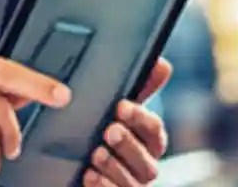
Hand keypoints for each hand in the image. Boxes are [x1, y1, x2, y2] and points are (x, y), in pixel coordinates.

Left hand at [83, 58, 172, 186]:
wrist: (73, 163)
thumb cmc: (102, 130)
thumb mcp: (115, 109)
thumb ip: (139, 89)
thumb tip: (164, 63)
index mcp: (149, 139)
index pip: (154, 128)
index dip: (139, 117)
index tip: (120, 106)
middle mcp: (145, 164)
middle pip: (147, 158)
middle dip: (128, 143)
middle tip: (108, 130)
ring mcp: (132, 183)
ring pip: (133, 181)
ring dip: (115, 165)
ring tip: (96, 153)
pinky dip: (105, 185)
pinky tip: (89, 175)